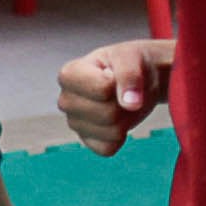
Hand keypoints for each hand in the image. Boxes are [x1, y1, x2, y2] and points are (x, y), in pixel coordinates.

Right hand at [58, 39, 173, 155]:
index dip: (118, 83)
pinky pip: (108, 148)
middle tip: (123, 91)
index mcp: (69, 74)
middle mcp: (66, 100)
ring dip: (126, 119)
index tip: (116, 74)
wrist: (139, 76)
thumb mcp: (131, 57)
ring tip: (122, 104)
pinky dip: (121, 137)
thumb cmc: (130, 62)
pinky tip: (118, 120)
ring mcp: (74, 122)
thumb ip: (129, 75)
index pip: (102, 89)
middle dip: (124, 104)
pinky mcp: (86, 139)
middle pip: (107, 114)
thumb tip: (130, 105)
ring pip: (111, 132)